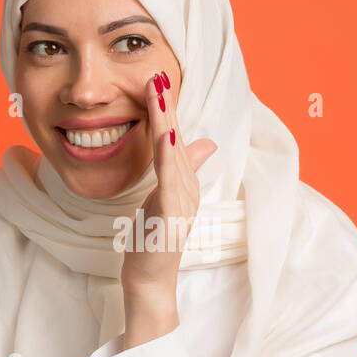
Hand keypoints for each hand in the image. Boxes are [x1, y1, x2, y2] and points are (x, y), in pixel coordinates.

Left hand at [119, 70, 217, 300]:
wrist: (150, 280)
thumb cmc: (154, 241)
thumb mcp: (166, 199)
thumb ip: (184, 173)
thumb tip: (206, 144)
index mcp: (183, 184)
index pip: (173, 141)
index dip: (166, 111)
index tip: (157, 82)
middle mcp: (186, 189)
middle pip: (174, 141)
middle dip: (165, 107)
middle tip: (157, 75)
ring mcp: (180, 202)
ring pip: (172, 155)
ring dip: (165, 122)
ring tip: (158, 94)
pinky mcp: (172, 215)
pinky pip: (170, 181)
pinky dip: (168, 157)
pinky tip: (165, 136)